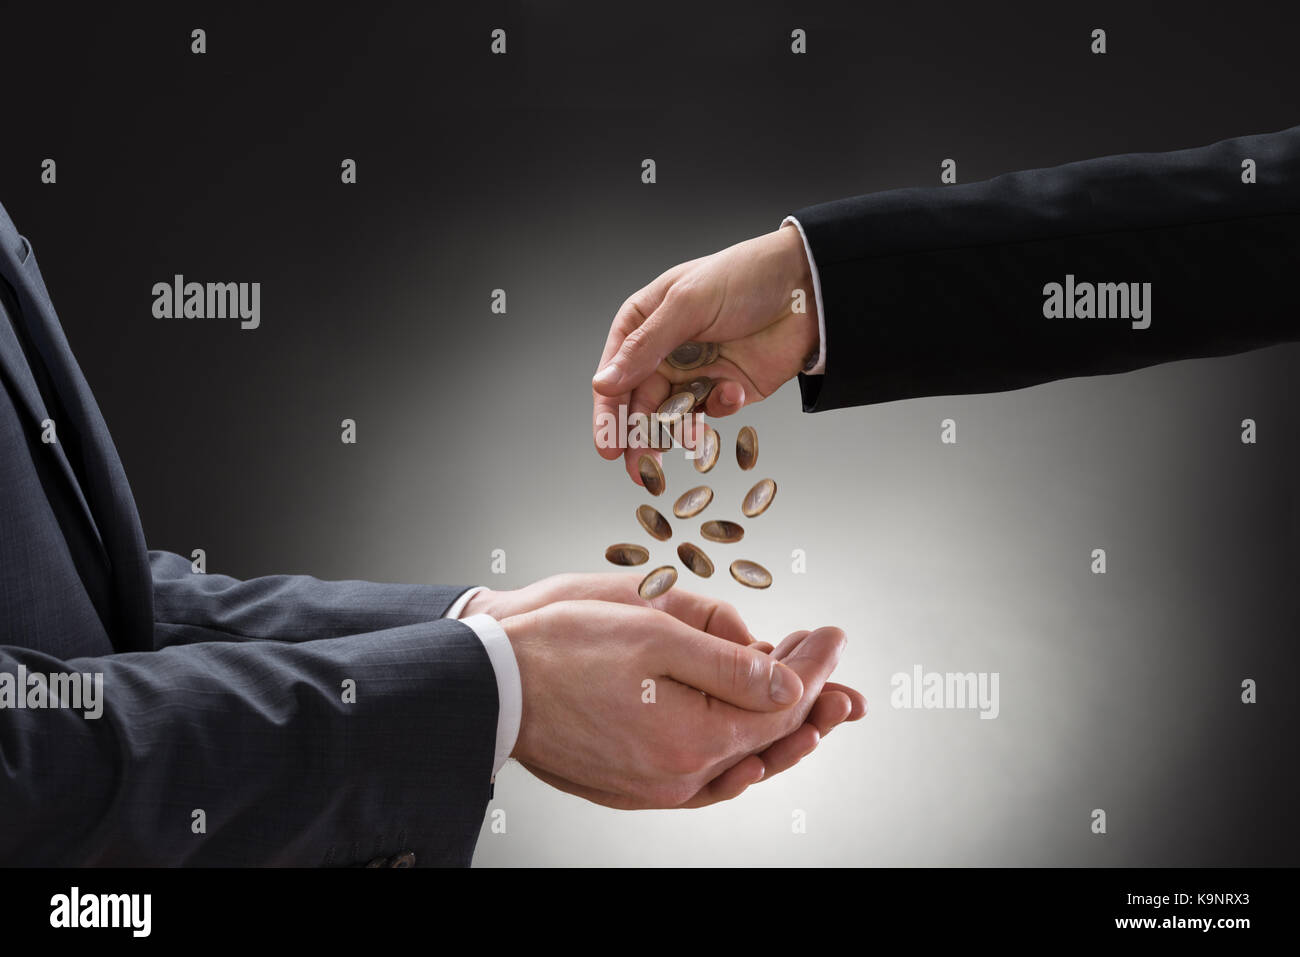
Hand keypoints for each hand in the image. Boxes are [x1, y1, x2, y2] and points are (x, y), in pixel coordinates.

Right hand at [500, 599, 856, 808]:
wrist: (489, 682)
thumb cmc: (562, 645)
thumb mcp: (656, 633)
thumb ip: (732, 665)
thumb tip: (794, 687)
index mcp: (691, 738)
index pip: (780, 706)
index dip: (815, 668)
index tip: (833, 634)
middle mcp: (678, 777)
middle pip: (766, 740)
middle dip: (811, 703)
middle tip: (844, 679)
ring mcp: (653, 787)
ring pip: (737, 761)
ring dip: (779, 733)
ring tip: (816, 710)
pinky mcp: (631, 785)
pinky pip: (702, 777)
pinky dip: (735, 754)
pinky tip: (749, 744)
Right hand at [590, 224, 817, 484]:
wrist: (807, 286)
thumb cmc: (744, 276)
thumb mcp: (687, 304)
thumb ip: (645, 347)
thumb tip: (604, 383)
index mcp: (645, 322)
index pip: (615, 372)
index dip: (608, 411)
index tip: (606, 446)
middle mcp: (666, 351)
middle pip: (640, 402)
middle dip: (638, 436)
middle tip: (638, 468)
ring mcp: (697, 371)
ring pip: (673, 415)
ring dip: (675, 433)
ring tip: (684, 444)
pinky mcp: (727, 389)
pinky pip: (712, 412)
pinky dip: (718, 410)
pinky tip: (732, 393)